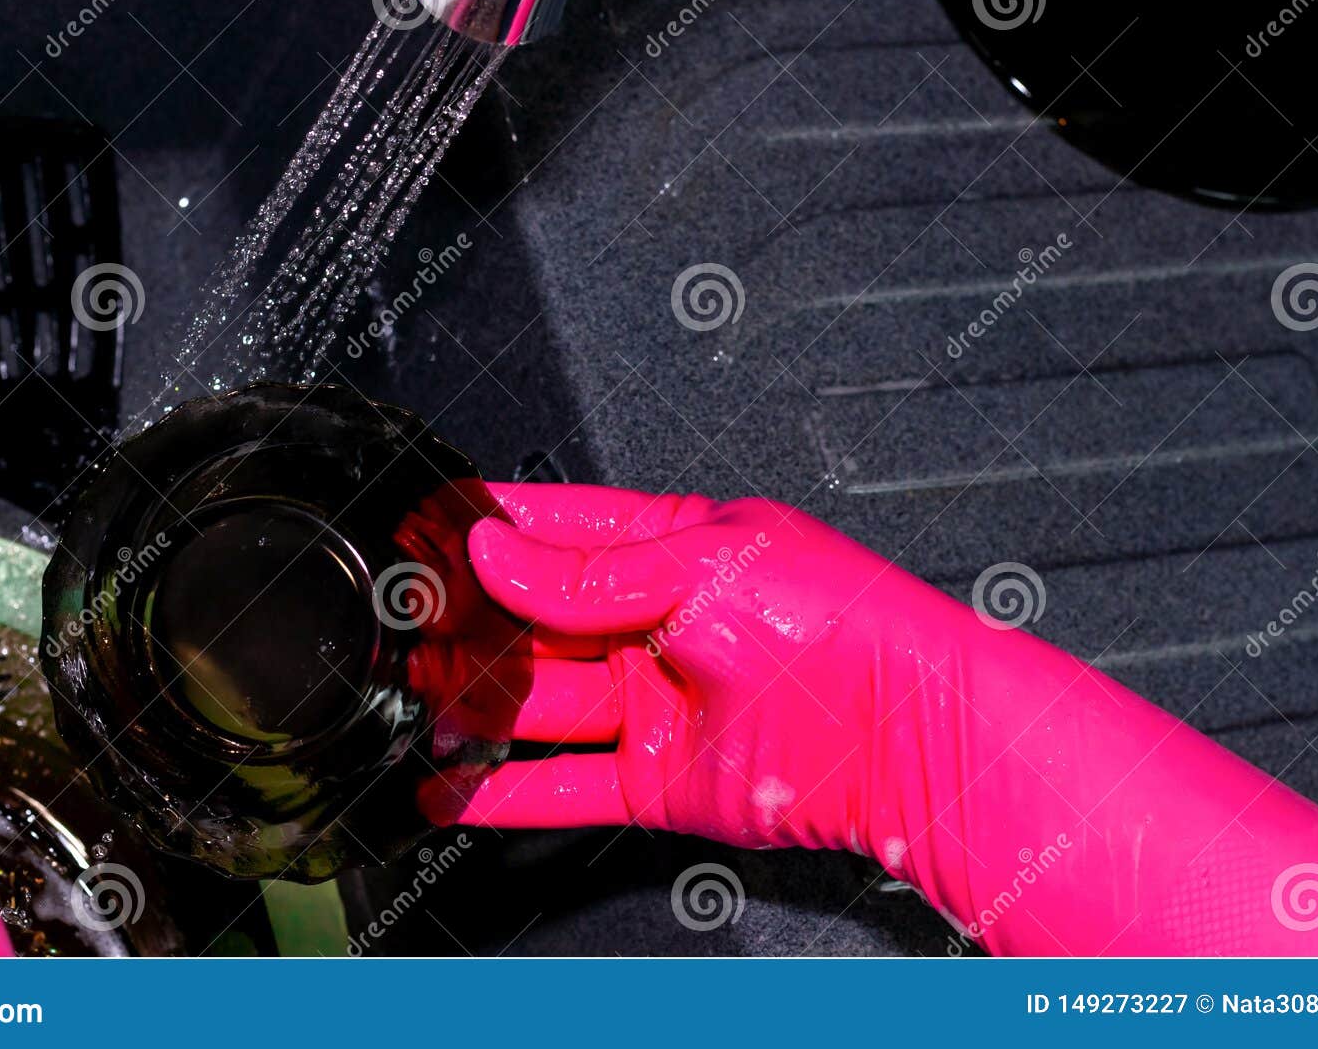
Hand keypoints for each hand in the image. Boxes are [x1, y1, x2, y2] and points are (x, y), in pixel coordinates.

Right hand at [422, 483, 1317, 955]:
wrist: (907, 736)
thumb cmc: (840, 625)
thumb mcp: (703, 566)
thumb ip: (584, 572)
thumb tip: (495, 550)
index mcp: (678, 546)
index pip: (561, 527)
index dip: (492, 526)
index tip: (430, 528)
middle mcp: (660, 622)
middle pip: (538, 617)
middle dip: (471, 620)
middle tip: (410, 624)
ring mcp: (655, 701)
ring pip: (540, 700)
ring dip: (476, 702)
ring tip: (419, 703)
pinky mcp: (657, 776)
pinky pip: (563, 782)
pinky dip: (504, 790)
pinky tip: (453, 787)